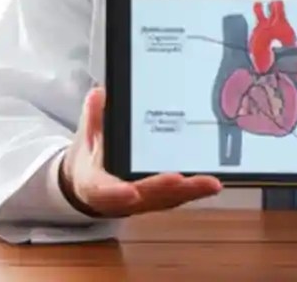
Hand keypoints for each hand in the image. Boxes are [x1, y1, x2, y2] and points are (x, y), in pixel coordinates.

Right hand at [58, 86, 222, 216]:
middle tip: (184, 180)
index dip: (117, 194)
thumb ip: (93, 116)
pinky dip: (192, 192)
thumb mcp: (85, 135)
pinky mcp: (157, 200)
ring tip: (209, 184)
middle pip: (145, 198)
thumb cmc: (91, 158)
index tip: (131, 192)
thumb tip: (100, 94)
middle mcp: (119, 200)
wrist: (90, 182)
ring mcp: (141, 202)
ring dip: (187, 193)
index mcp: (94, 185)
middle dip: (167, 190)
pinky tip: (211, 184)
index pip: (104, 192)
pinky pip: (175, 198)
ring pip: (165, 201)